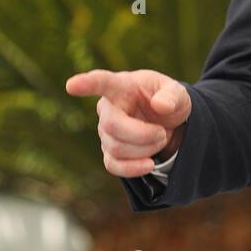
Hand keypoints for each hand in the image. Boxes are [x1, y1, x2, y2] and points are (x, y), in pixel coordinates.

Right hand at [65, 69, 190, 177]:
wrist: (168, 123)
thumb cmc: (168, 101)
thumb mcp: (179, 94)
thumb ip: (173, 96)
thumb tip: (160, 106)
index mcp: (122, 86)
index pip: (102, 82)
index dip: (86, 83)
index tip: (71, 85)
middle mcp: (108, 107)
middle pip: (112, 126)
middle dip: (142, 134)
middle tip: (163, 132)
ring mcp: (105, 131)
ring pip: (116, 148)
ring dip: (146, 149)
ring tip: (161, 139)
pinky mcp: (110, 151)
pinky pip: (113, 165)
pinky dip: (133, 168)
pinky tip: (149, 164)